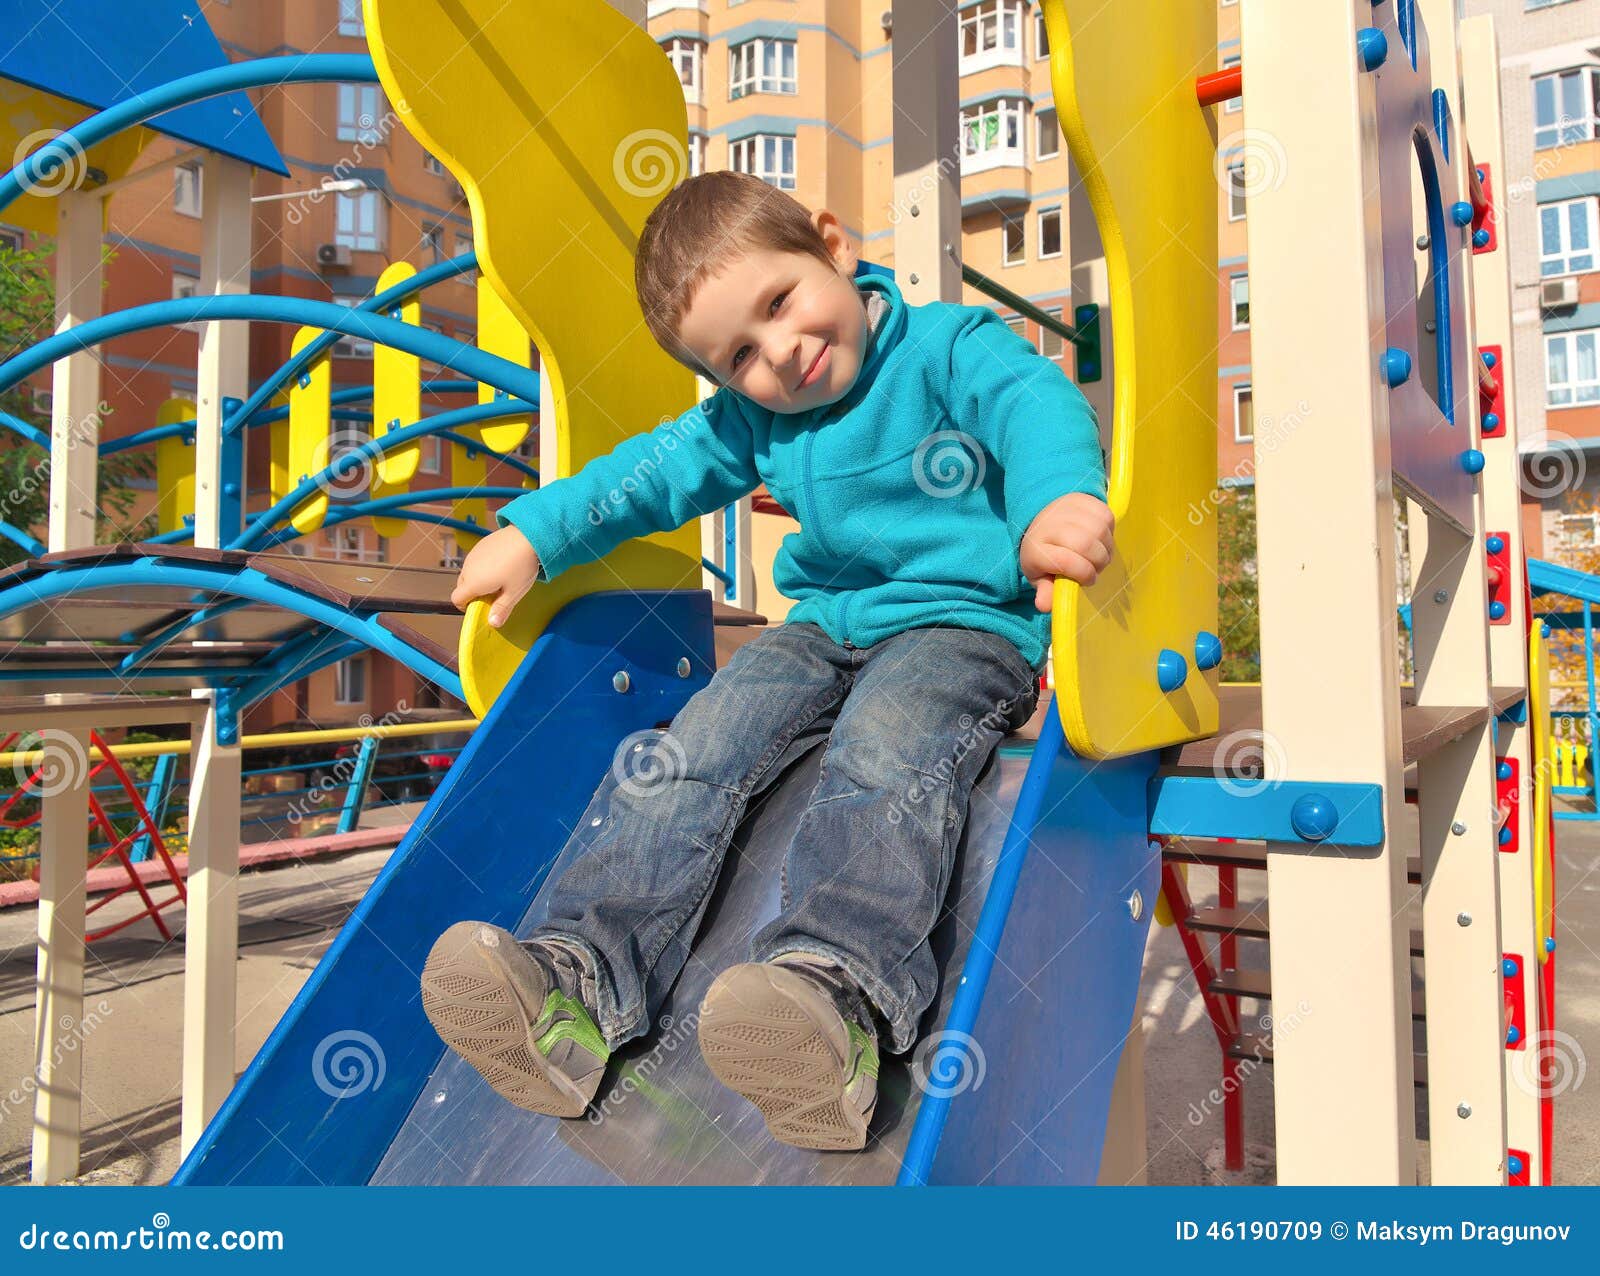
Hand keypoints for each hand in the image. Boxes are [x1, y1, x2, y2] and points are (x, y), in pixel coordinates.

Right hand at [449, 525, 541, 627]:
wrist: (528, 536)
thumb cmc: (521, 567)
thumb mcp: (513, 593)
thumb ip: (501, 609)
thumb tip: (493, 624)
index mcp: (473, 583)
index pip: (456, 599)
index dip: (465, 607)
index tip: (481, 607)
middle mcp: (468, 568)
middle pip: (462, 586)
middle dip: (473, 594)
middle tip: (494, 595)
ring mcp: (473, 554)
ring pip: (468, 573)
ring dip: (478, 580)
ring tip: (500, 579)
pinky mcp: (480, 545)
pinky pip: (475, 561)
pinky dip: (482, 567)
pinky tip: (502, 564)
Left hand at [1019, 493, 1113, 611]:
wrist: (1041, 516)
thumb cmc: (1045, 552)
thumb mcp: (1040, 575)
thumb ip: (1045, 591)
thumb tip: (1046, 606)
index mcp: (1036, 548)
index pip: (1064, 561)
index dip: (1083, 574)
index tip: (1087, 580)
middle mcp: (1050, 525)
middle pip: (1085, 545)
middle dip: (1097, 562)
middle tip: (1095, 568)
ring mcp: (1067, 509)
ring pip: (1099, 531)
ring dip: (1106, 548)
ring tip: (1097, 554)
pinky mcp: (1083, 499)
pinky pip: (1107, 516)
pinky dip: (1109, 531)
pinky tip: (1100, 537)